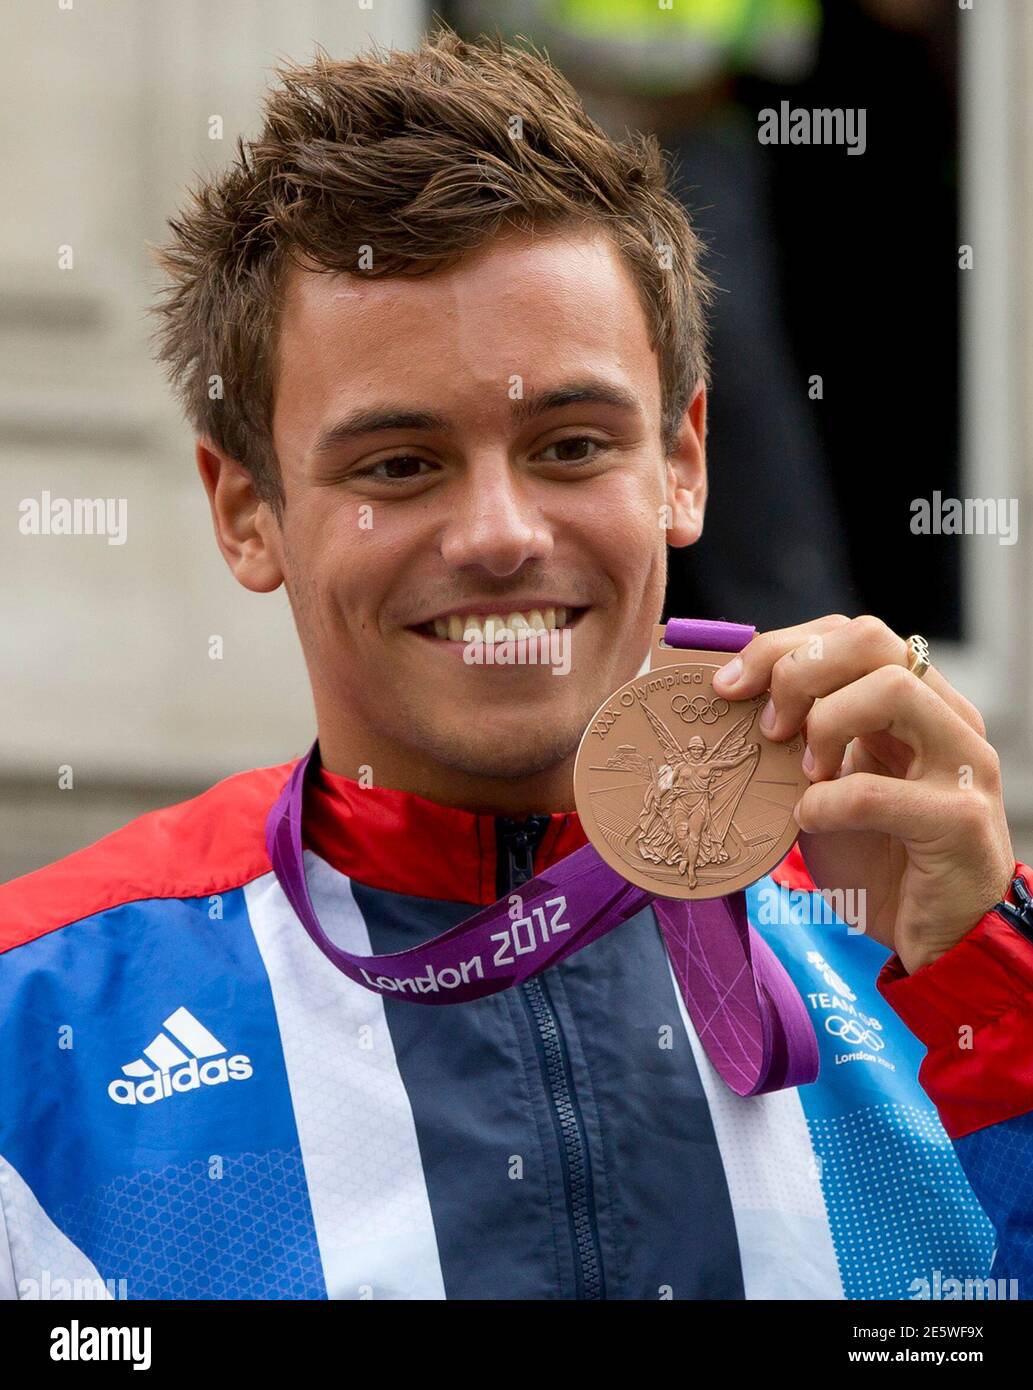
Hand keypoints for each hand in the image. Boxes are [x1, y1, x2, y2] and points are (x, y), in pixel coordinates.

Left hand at [712, 615, 1014, 972]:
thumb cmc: (877, 856)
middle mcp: (948, 718)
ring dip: (825, 725)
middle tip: (767, 729)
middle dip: (798, 673)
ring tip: (803, 775)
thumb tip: (725, 698)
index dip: (781, 647)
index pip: (853, 634)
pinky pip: (877, 791)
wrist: (936, 938)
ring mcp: (963, 764)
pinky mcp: (959, 820)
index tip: (728, 687)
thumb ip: (798, 738)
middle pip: (873, 639)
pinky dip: (827, 804)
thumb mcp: (826, 783)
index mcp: (917, 702)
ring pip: (892, 689)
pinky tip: (813, 821)